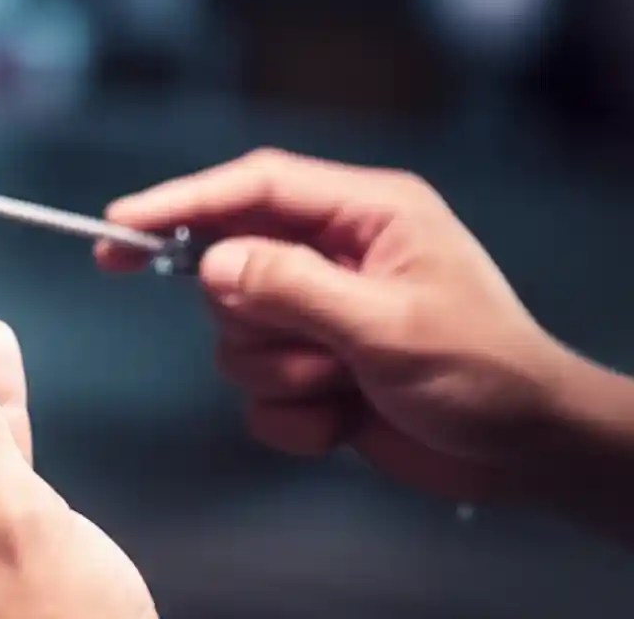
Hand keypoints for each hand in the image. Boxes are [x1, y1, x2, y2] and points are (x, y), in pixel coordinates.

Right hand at [96, 148, 618, 503]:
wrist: (523, 452)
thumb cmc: (481, 371)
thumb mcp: (387, 324)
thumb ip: (293, 288)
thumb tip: (211, 263)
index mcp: (363, 214)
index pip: (252, 187)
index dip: (180, 202)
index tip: (117, 226)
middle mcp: (333, 255)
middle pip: (231, 269)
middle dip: (263, 325)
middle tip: (319, 351)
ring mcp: (318, 314)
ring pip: (236, 339)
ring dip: (284, 377)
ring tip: (346, 387)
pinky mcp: (312, 370)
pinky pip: (256, 395)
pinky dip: (294, 417)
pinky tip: (346, 420)